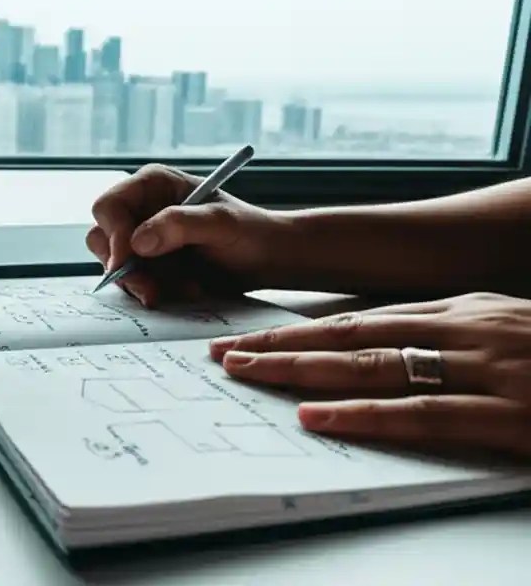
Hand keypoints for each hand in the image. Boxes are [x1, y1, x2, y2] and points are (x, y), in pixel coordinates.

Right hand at [86, 164, 288, 305]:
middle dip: (127, 269)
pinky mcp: (149, 265)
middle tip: (154, 290)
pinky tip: (188, 290)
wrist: (268, 259)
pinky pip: (134, 283)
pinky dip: (157, 292)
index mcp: (152, 185)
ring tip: (188, 288)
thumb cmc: (251, 231)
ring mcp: (143, 239)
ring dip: (147, 284)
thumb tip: (137, 241)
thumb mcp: (220, 223)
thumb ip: (180, 225)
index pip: (109, 207)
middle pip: (103, 239)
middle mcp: (140, 209)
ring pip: (116, 267)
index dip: (113, 235)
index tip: (127, 263)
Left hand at [210, 292, 530, 458]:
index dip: (299, 327)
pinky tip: (316, 417)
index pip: (361, 316)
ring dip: (301, 371)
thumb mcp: (507, 331)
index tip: (249, 337)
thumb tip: (380, 348)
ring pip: (372, 364)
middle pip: (350, 332)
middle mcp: (466, 327)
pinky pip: (419, 411)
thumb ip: (448, 335)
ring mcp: (486, 366)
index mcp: (463, 308)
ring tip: (247, 376)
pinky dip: (361, 415)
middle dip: (280, 343)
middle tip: (222, 354)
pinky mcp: (507, 411)